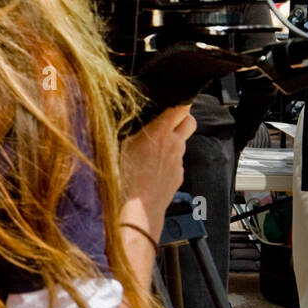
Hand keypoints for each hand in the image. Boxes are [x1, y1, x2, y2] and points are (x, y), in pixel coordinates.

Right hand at [120, 105, 195, 221]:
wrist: (136, 211)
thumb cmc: (123, 180)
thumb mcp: (118, 147)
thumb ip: (130, 131)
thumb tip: (129, 120)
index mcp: (158, 133)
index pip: (180, 107)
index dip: (180, 99)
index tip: (175, 96)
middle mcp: (173, 145)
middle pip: (189, 121)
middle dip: (182, 116)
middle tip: (168, 118)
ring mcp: (178, 161)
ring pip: (181, 142)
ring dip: (171, 140)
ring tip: (151, 148)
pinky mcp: (178, 176)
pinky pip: (176, 161)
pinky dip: (167, 160)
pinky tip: (151, 168)